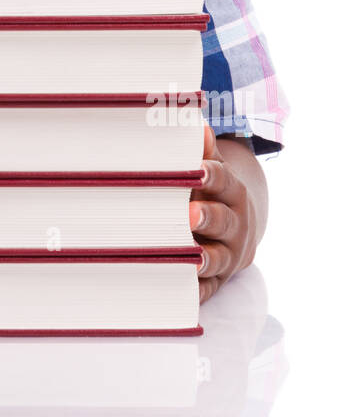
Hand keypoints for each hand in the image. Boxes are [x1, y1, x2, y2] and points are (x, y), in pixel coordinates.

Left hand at [190, 123, 259, 302]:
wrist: (233, 235)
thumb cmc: (211, 194)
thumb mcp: (211, 171)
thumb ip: (203, 153)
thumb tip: (198, 125)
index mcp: (231, 193)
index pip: (223, 181)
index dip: (211, 175)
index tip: (197, 170)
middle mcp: (234, 226)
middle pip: (223, 221)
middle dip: (208, 217)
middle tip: (190, 214)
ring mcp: (226, 256)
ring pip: (217, 259)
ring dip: (204, 258)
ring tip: (192, 258)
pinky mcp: (216, 282)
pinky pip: (206, 290)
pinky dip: (195, 292)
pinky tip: (181, 291)